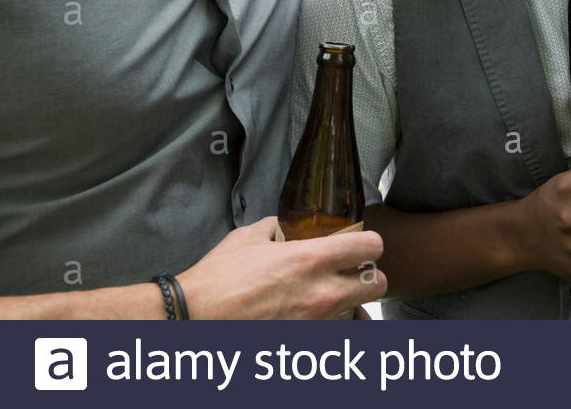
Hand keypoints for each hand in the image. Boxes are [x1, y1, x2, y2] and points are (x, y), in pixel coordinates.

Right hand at [176, 217, 386, 318]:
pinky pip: (332, 335)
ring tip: (327, 301)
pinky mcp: (305, 345)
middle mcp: (322, 293)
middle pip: (377, 285)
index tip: (358, 248)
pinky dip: (328, 328)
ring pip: (357, 315)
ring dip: (348, 306)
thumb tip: (282, 226)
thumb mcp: (248, 238)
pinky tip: (310, 320)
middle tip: (350, 276)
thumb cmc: (218, 280)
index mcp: (312, 259)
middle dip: (368, 279)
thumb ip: (275, 228)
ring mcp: (316, 323)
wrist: (193, 319)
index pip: (372, 246)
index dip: (368, 245)